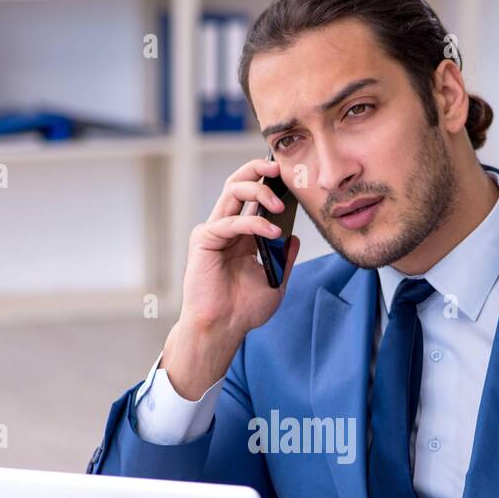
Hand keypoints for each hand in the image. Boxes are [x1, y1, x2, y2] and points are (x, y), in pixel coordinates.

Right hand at [162, 156, 300, 399]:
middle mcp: (226, 229)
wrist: (223, 329)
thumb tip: (295, 237)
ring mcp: (213, 232)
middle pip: (238, 184)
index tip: (289, 174)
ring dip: (258, 191)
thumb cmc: (243, 310)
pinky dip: (253, 224)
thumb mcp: (275, 281)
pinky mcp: (204, 240)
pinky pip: (230, 222)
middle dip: (258, 169)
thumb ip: (284, 258)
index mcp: (241, 235)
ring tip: (279, 204)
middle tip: (279, 168)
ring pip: (231, 192)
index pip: (252, 197)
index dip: (267, 181)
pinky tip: (271, 232)